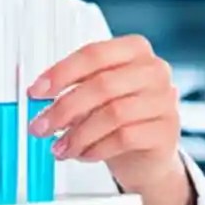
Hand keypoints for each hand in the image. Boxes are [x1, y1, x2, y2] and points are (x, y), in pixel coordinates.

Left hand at [27, 34, 196, 204]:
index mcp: (134, 50)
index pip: (94, 54)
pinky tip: (83, 154)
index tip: (37, 91)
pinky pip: (125, 138)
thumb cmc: (119, 117)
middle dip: (64, 108)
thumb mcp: (94, 96)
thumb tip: (39, 98)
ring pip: (113, 114)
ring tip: (60, 147)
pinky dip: (96, 148)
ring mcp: (164, 100)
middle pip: (102, 84)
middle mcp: (153, 71)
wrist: (147, 154)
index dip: (61, 72)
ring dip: (78, 134)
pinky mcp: (167, 131)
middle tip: (41, 126)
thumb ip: (71, 90)